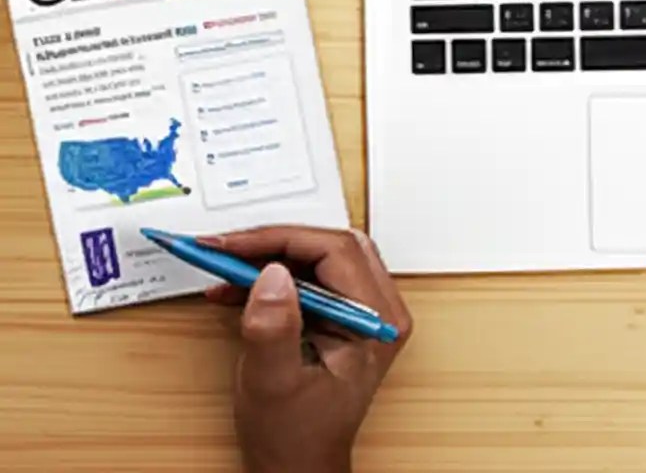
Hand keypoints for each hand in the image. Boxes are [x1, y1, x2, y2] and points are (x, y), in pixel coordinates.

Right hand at [201, 227, 413, 472]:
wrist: (298, 465)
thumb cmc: (295, 435)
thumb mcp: (274, 384)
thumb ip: (272, 329)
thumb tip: (271, 275)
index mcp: (375, 321)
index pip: (334, 252)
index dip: (278, 240)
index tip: (229, 245)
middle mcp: (378, 310)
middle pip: (327, 246)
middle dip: (271, 242)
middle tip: (222, 249)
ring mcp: (362, 311)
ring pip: (317, 256)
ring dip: (268, 257)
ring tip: (222, 268)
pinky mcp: (341, 315)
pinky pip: (309, 276)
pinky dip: (270, 277)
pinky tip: (233, 289)